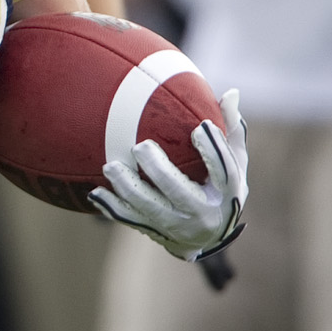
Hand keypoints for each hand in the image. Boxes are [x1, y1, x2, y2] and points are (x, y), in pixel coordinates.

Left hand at [90, 89, 247, 261]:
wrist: (208, 237)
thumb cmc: (221, 187)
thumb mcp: (235, 162)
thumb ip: (231, 130)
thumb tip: (231, 93)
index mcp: (227, 193)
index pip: (223, 171)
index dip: (213, 150)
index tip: (199, 127)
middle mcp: (203, 213)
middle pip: (180, 192)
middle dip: (159, 171)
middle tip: (140, 147)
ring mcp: (178, 226)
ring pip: (151, 209)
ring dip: (128, 188)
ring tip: (111, 166)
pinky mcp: (157, 233)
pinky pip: (131, 220)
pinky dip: (113, 207)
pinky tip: (96, 192)